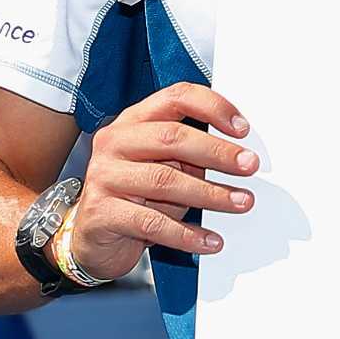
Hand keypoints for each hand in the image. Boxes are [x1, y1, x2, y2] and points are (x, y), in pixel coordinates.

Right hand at [65, 83, 254, 280]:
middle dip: (218, 153)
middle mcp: (115, 142)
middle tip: (249, 166)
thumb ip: (192, 156)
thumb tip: (238, 156)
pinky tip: (210, 240)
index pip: (175, 98)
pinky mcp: (101, 213)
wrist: (90, 237)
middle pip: (172, 138)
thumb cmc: (134, 195)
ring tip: (240, 202)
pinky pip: (152, 223)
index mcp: (133, 121)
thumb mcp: (165, 167)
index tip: (242, 128)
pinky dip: (187, 234)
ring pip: (165, 181)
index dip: (212, 108)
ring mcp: (103, 176)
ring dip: (210, 194)